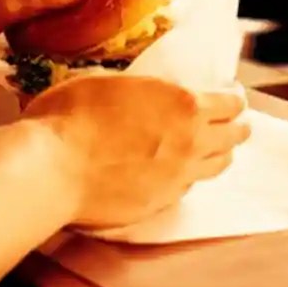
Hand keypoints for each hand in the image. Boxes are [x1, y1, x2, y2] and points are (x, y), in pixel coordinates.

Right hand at [25, 75, 250, 227]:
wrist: (51, 170)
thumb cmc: (69, 117)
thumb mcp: (105, 81)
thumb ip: (137, 90)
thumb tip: (141, 93)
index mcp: (182, 104)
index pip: (230, 103)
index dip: (233, 98)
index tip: (230, 96)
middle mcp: (190, 142)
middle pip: (234, 137)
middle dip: (236, 126)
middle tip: (233, 122)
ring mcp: (177, 178)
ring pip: (217, 166)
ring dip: (219, 154)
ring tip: (214, 149)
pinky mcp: (158, 204)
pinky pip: (186, 189)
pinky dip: (187, 178)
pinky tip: (176, 173)